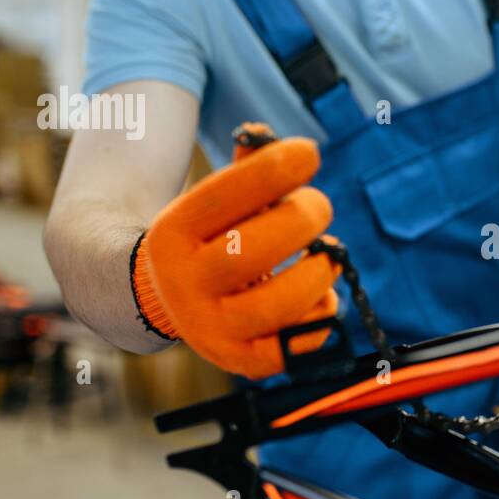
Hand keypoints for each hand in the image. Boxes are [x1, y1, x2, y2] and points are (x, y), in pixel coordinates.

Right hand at [130, 125, 339, 378]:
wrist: (176, 301)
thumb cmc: (214, 237)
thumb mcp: (217, 202)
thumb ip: (247, 168)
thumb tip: (267, 137)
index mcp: (171, 234)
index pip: (224, 196)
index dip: (273, 169)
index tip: (308, 151)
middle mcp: (184, 286)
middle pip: (254, 250)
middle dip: (303, 218)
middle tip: (319, 206)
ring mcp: (212, 329)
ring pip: (279, 304)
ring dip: (319, 270)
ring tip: (327, 253)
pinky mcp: (244, 360)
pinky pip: (296, 341)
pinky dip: (321, 311)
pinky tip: (319, 291)